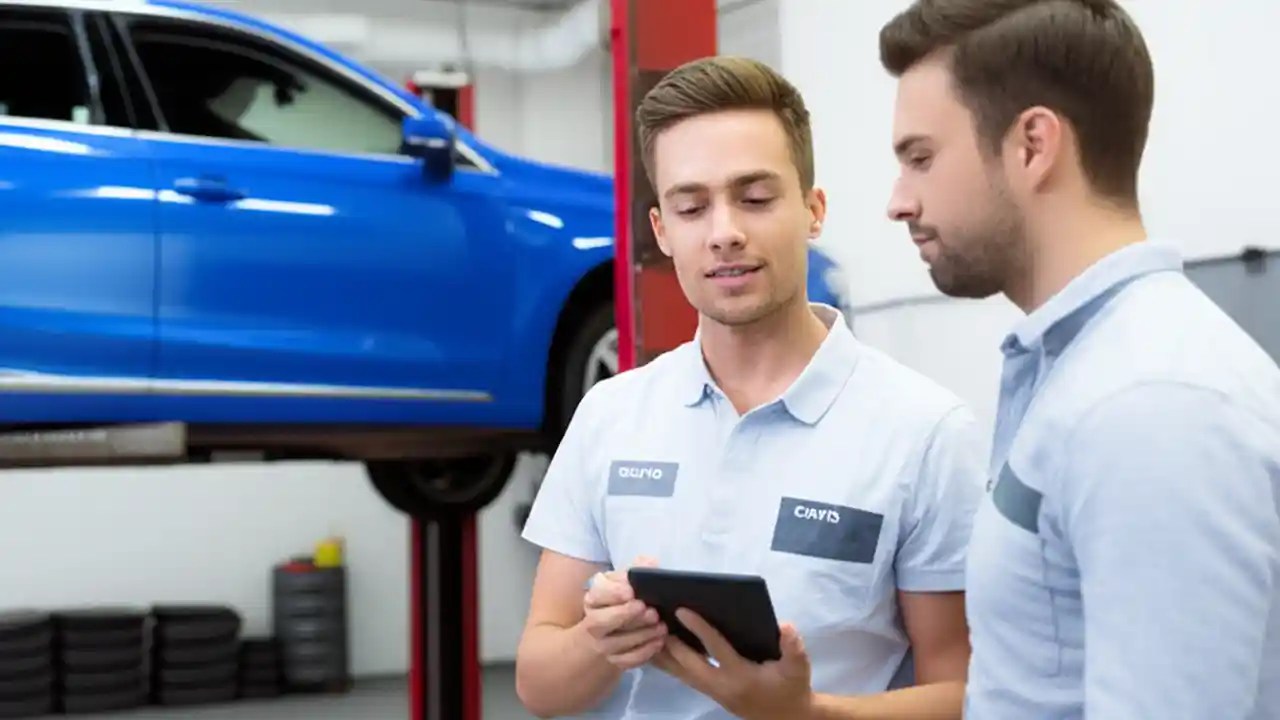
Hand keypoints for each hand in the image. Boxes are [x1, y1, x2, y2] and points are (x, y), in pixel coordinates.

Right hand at [581, 556, 666, 670]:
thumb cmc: (622, 600)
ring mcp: (602, 644)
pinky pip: (626, 661)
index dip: (613, 593)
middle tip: (651, 611)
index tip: (631, 591)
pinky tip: (659, 642)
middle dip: (626, 616)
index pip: (597, 595)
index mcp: (594, 598)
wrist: (610, 631)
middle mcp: (592, 622)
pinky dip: (644, 653)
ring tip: (662, 627)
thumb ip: (636, 570)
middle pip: (602, 622)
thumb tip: (649, 562)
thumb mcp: (625, 582)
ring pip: (616, 643)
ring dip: (641, 635)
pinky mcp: (614, 661)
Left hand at [653, 608, 812, 719]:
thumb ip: (793, 648)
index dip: (699, 628)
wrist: (787, 716)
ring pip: (682, 673)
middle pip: (688, 663)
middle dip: (670, 643)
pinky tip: (659, 649)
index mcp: (740, 675)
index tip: (681, 610)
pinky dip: (671, 663)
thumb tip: (786, 626)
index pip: (715, 648)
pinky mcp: (710, 692)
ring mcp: (713, 691)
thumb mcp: (799, 668)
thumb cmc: (792, 687)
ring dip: (665, 655)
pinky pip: (685, 677)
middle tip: (653, 619)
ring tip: (645, 633)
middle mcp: (721, 685)